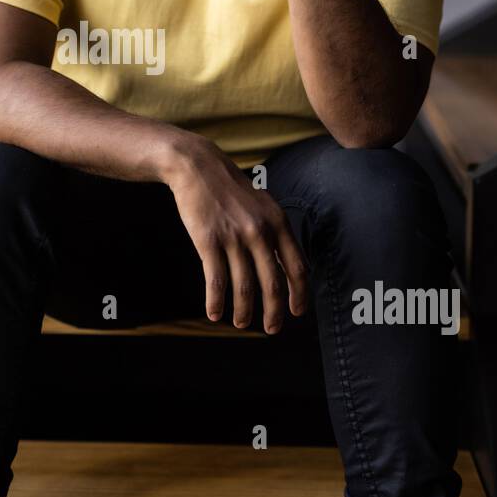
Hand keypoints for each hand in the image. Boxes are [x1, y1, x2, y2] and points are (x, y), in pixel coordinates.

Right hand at [166, 136, 307, 332]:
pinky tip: (214, 313)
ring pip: (244, 286)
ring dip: (243, 311)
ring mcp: (234, 236)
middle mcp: (260, 232)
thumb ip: (276, 232)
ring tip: (240, 323)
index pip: (297, 267)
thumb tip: (288, 265)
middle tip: (271, 329)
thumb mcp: (263, 204)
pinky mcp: (208, 240)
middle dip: (273, 312)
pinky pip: (216, 280)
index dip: (299, 294)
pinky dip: (216, 301)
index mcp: (278, 223)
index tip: (296, 312)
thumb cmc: (230, 189)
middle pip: (273, 283)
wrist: (197, 167)